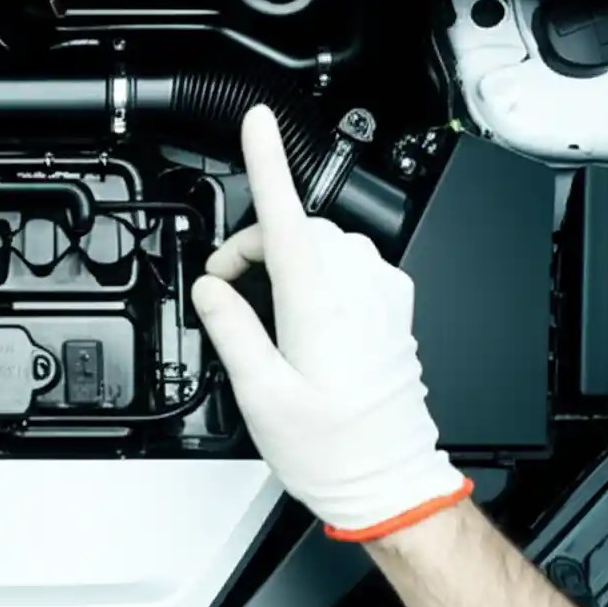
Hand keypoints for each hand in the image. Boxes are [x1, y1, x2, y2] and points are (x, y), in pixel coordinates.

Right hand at [192, 106, 470, 540]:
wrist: (387, 480)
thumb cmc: (329, 449)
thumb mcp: (259, 394)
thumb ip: (231, 329)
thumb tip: (212, 288)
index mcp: (320, 309)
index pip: (287, 218)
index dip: (268, 163)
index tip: (257, 125)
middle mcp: (359, 294)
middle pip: (301, 229)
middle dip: (258, 241)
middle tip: (227, 285)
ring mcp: (384, 299)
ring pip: (328, 242)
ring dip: (290, 254)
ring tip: (264, 306)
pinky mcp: (396, 310)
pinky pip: (353, 264)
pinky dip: (320, 270)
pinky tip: (306, 312)